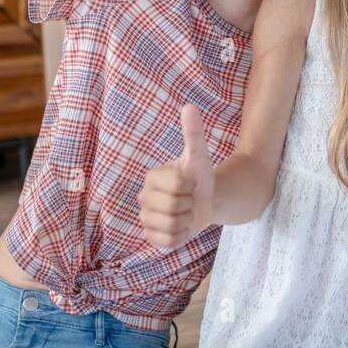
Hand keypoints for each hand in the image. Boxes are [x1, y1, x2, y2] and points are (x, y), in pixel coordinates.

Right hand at [138, 104, 215, 247]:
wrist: (204, 200)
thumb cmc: (199, 176)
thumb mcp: (199, 154)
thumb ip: (193, 132)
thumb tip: (189, 106)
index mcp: (151, 177)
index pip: (176, 185)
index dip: (190, 185)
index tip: (189, 182)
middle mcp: (143, 198)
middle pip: (172, 207)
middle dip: (189, 203)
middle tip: (189, 198)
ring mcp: (145, 219)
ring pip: (171, 225)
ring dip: (186, 220)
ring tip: (186, 212)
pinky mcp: (151, 237)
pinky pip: (168, 241)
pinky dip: (181, 236)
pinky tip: (181, 226)